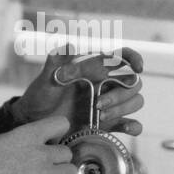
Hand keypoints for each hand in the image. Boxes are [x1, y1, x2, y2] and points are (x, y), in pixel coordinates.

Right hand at [0, 115, 77, 173]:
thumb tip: (31, 143)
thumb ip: (20, 140)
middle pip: (67, 152)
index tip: (49, 140)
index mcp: (28, 134)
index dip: (57, 132)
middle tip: (43, 167)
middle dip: (57, 160)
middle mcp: (41, 153)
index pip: (61, 123)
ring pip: (72, 172)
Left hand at [12, 47, 144, 136]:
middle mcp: (106, 84)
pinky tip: (126, 128)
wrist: (35, 123)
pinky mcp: (108, 124)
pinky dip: (133, 126)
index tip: (138, 67)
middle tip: (97, 104)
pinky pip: (130, 124)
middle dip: (120, 93)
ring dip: (122, 108)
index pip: (121, 57)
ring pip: (135, 101)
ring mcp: (109, 104)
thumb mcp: (45, 80)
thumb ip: (55, 64)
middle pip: (132, 82)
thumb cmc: (40, 96)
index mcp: (95, 68)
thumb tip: (66, 46)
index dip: (134, 58)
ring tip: (99, 117)